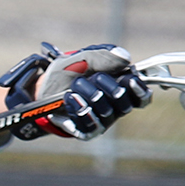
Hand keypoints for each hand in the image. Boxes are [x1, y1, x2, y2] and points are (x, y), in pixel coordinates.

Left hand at [3, 43, 150, 139]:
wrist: (42, 88)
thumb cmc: (68, 71)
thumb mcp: (84, 57)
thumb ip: (104, 55)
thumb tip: (125, 57)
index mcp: (121, 89)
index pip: (141, 97)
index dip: (139, 90)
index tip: (129, 80)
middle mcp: (115, 107)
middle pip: (123, 102)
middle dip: (106, 85)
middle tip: (91, 77)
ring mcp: (102, 121)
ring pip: (106, 112)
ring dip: (88, 94)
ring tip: (74, 87)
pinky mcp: (87, 130)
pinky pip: (91, 125)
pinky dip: (81, 109)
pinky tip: (70, 98)